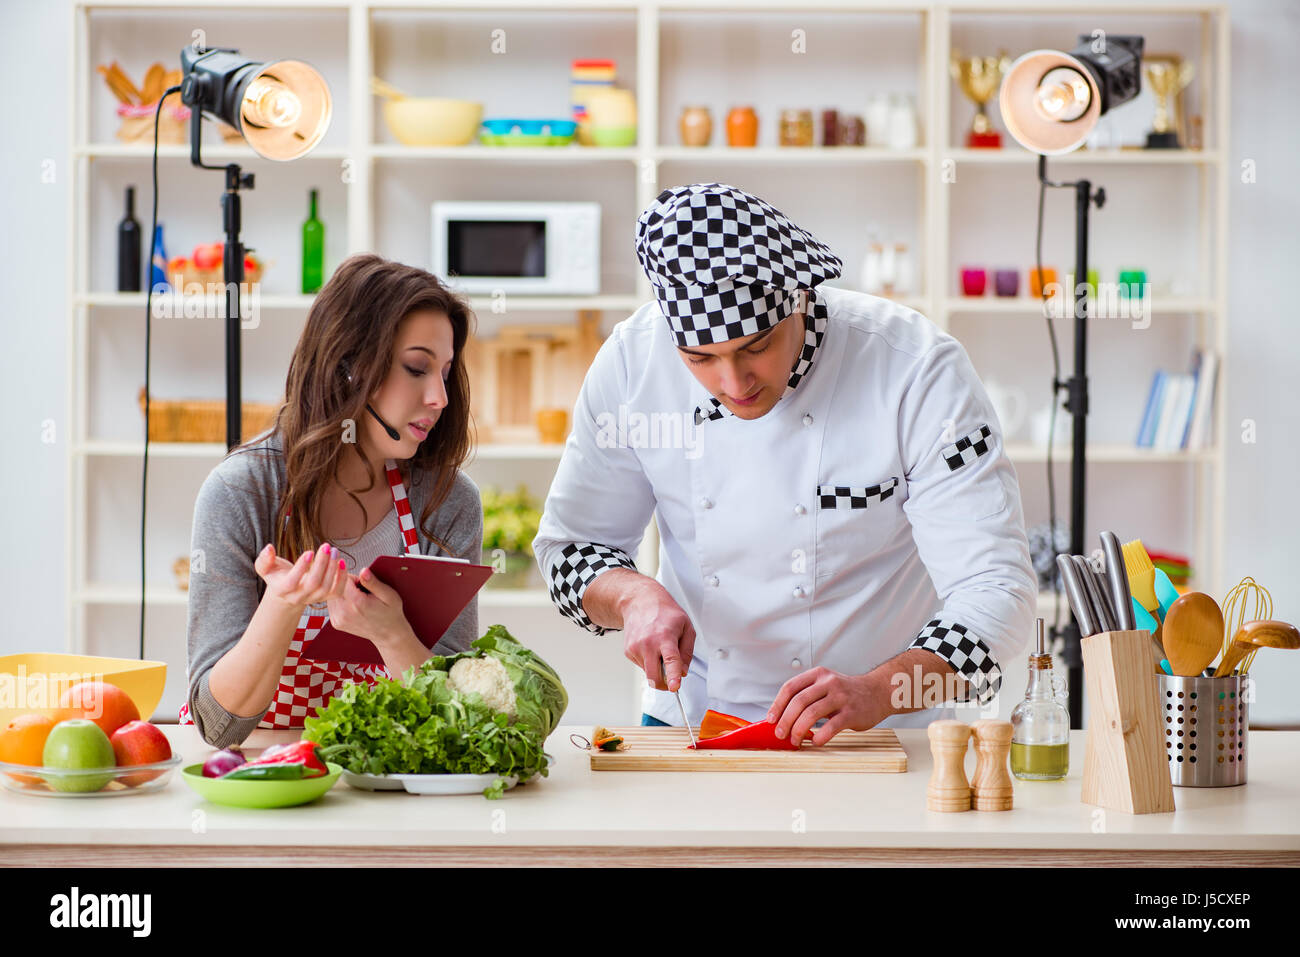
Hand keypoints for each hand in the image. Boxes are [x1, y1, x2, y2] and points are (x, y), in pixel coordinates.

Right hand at [255, 542, 346, 609]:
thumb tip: (269, 548)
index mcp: (282, 590)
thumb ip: (264, 560)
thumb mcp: (266, 568)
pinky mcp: (325, 598)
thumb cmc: (276, 575)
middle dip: (322, 564)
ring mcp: (313, 599)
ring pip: (326, 587)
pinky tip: (341, 562)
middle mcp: (298, 597)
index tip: (310, 551)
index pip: (292, 582)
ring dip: (333, 568)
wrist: (287, 592)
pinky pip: (337, 592)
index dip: (301, 567)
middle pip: (313, 584)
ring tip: (334, 551)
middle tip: (327, 546)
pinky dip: (342, 578)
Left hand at [326, 565, 413, 649]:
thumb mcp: (388, 595)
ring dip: (342, 593)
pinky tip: (352, 606)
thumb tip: (363, 570)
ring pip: (332, 594)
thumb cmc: (390, 613)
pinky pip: (332, 604)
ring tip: (358, 599)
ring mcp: (338, 619)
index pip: (344, 578)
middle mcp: (344, 612)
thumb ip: (373, 582)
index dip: (355, 578)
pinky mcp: (336, 623)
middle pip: (335, 586)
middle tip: (362, 592)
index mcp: (357, 603)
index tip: (364, 584)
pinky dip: (340, 601)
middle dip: (347, 585)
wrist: (388, 634)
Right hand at [620, 583, 695, 691]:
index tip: (674, 687)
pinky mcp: (628, 652)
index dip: (673, 676)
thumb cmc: (665, 613)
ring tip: (659, 648)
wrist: (640, 602)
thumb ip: (687, 652)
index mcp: (665, 636)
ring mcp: (635, 648)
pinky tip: (650, 647)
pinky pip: (642, 666)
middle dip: (664, 684)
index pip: (670, 660)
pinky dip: (649, 662)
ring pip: (648, 673)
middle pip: (654, 676)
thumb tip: (683, 671)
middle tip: (671, 681)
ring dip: (657, 668)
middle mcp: (648, 643)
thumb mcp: (686, 627)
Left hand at [765, 667, 885, 745]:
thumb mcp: (826, 685)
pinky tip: (815, 742)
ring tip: (795, 740)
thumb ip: (807, 696)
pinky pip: (831, 726)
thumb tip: (782, 718)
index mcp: (818, 675)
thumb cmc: (846, 693)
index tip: (770, 720)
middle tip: (780, 734)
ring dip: (799, 730)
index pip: (790, 687)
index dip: (777, 704)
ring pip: (811, 713)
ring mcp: (841, 697)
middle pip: (799, 701)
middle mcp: (828, 683)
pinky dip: (820, 736)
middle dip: (785, 720)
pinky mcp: (851, 713)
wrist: (878, 692)